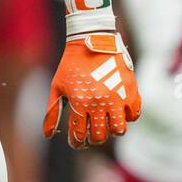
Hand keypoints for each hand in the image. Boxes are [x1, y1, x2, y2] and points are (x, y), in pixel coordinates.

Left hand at [43, 31, 140, 147]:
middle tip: (90, 133)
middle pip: (99, 136)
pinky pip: (134, 115)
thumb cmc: (72, 64)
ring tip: (105, 122)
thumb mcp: (57, 86)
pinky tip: (118, 110)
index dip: (76, 142)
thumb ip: (53, 111)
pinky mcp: (131, 91)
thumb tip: (48, 135)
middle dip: (93, 138)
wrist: (93, 39)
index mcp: (80, 102)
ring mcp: (118, 98)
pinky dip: (127, 116)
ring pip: (119, 130)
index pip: (78, 135)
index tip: (76, 141)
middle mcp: (99, 103)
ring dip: (111, 130)